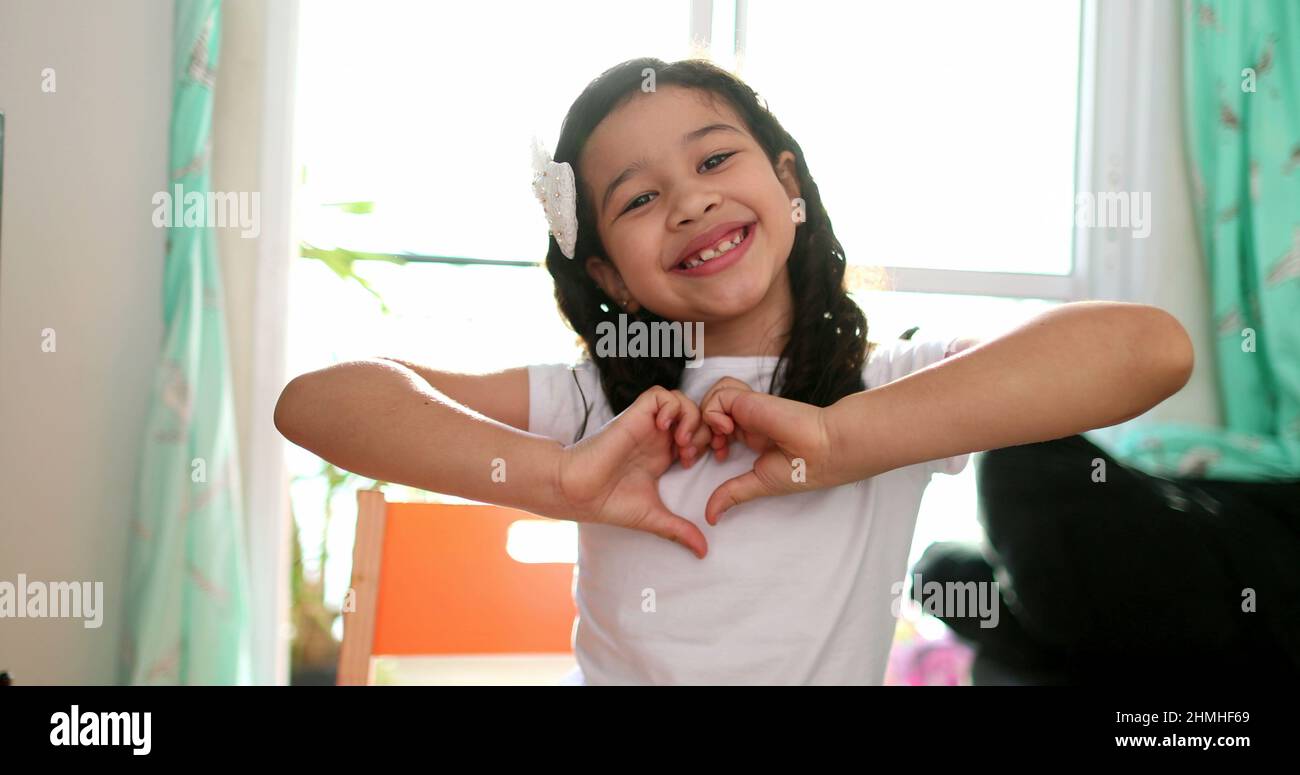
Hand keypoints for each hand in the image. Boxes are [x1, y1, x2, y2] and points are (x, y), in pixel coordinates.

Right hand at [556, 386, 712, 557]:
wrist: (577, 490)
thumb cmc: (607, 502)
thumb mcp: (653, 517)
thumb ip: (679, 530)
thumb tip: (703, 552)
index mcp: (662, 455)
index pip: (697, 436)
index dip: (706, 446)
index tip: (698, 467)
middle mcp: (657, 437)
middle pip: (694, 415)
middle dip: (703, 432)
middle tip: (691, 455)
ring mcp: (647, 424)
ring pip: (682, 401)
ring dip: (690, 418)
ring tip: (681, 443)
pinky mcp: (635, 415)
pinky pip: (662, 394)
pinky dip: (672, 407)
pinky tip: (667, 429)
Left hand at [699, 380, 841, 524]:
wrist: (823, 451)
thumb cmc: (800, 468)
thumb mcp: (758, 484)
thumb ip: (732, 494)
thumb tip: (709, 517)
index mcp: (748, 435)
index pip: (712, 429)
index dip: (702, 442)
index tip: (708, 460)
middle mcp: (745, 420)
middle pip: (705, 412)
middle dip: (693, 432)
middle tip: (695, 453)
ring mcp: (747, 408)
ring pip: (710, 398)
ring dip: (702, 419)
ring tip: (716, 441)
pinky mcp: (750, 400)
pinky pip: (718, 395)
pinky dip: (714, 412)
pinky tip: (728, 430)